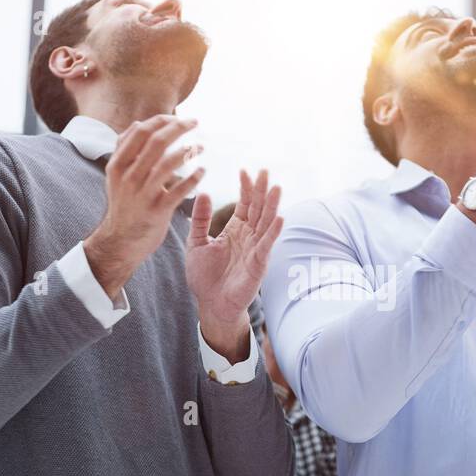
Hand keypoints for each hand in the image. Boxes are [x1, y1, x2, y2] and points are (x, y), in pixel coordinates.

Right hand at [83, 115, 205, 294]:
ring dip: (188, 151)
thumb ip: (125, 150)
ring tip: (201, 147)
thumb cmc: (124, 204)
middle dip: (178, 127)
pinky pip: (179, 190)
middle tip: (195, 122)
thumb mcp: (117, 176)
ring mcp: (142, 194)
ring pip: (168, 163)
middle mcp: (128, 177)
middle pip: (156, 142)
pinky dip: (193, 179)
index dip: (161, 120)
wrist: (120, 241)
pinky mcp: (156, 210)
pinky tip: (202, 172)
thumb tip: (138, 124)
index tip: (178, 117)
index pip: (140, 131)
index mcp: (117, 164)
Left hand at [186, 169, 282, 361]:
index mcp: (235, 231)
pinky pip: (267, 244)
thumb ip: (199, 219)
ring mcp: (256, 249)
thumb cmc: (205, 278)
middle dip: (262, 191)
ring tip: (276, 187)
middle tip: (265, 171)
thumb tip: (202, 192)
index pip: (245, 205)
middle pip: (258, 209)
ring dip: (272, 206)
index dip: (246, 188)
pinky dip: (273, 231)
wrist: (210, 305)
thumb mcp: (196, 243)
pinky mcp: (258, 263)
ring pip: (266, 223)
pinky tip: (279, 217)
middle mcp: (248, 237)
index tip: (245, 171)